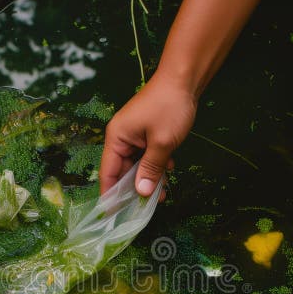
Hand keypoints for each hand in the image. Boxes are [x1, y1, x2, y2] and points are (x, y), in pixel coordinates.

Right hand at [99, 73, 197, 197]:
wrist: (184, 78)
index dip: (110, 195)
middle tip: (149, 207)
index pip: (108, 173)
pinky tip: (170, 171)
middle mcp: (121, 137)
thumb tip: (142, 193)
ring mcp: (134, 135)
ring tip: (164, 193)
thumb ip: (151, 169)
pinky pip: (147, 155)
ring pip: (138, 165)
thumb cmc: (170, 107)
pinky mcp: (147, 133)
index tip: (114, 214)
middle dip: (136, 188)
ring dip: (150, 178)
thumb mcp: (162, 143)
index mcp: (117, 138)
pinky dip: (157, 165)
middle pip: (123, 171)